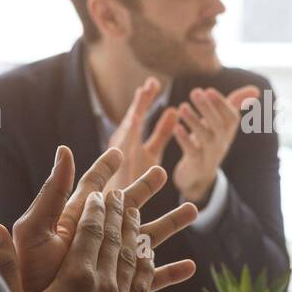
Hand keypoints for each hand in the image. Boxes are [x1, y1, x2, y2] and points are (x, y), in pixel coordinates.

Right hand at [0, 157, 198, 291]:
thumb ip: (4, 266)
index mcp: (77, 279)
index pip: (91, 233)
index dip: (97, 210)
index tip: (101, 192)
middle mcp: (105, 287)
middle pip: (116, 240)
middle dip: (119, 214)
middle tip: (123, 193)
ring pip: (133, 258)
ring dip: (136, 233)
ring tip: (137, 214)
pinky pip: (143, 282)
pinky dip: (146, 262)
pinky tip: (148, 254)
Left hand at [3, 145, 197, 291]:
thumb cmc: (31, 282)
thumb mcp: (36, 231)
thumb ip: (52, 194)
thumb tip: (64, 151)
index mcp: (70, 226)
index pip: (90, 190)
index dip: (104, 169)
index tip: (118, 151)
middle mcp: (91, 245)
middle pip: (123, 211)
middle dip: (143, 191)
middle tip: (162, 173)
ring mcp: (106, 269)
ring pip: (143, 241)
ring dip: (169, 226)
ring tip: (194, 210)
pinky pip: (148, 281)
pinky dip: (169, 274)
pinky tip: (190, 268)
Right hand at [108, 77, 177, 191]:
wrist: (117, 209)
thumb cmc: (132, 177)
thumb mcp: (152, 151)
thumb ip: (162, 131)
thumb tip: (174, 109)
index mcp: (129, 138)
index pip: (137, 116)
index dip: (144, 100)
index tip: (153, 83)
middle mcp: (121, 144)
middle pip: (131, 120)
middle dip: (140, 101)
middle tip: (152, 82)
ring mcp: (117, 155)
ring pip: (126, 131)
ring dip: (134, 112)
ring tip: (143, 93)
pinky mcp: (118, 168)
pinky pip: (124, 150)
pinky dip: (128, 135)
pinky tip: (135, 120)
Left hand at [171, 85, 260, 202]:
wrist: (199, 175)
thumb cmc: (211, 141)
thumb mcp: (224, 123)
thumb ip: (237, 104)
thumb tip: (257, 90)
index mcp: (228, 131)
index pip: (231, 117)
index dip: (222, 104)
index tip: (208, 90)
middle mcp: (222, 142)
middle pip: (218, 125)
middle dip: (207, 108)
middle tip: (195, 92)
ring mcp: (210, 154)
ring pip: (204, 137)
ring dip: (193, 121)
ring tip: (182, 107)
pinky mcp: (196, 164)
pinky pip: (192, 151)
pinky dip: (184, 139)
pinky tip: (176, 128)